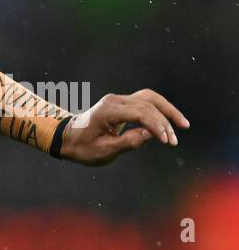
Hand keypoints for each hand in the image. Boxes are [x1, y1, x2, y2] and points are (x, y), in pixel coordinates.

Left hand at [60, 90, 187, 165]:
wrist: (66, 138)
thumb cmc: (82, 147)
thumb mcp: (103, 151)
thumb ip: (128, 142)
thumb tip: (151, 134)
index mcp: (108, 111)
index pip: (140, 113)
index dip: (156, 126)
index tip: (166, 141)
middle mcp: (114, 100)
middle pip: (148, 104)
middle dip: (164, 122)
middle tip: (173, 141)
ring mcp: (118, 100)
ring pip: (150, 98)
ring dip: (168, 111)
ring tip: (183, 125)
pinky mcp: (122, 103)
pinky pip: (145, 102)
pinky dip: (159, 110)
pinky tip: (170, 121)